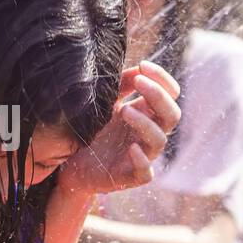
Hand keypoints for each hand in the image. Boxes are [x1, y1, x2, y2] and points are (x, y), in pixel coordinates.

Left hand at [58, 60, 181, 195]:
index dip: (162, 79)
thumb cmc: (92, 130)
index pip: (170, 94)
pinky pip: (146, 173)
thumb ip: (121, 86)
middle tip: (138, 82)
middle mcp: (148, 134)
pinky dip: (142, 160)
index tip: (143, 65)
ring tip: (124, 111)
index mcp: (146, 113)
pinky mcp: (130, 176)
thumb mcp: (105, 103)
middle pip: (172, 114)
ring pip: (160, 140)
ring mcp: (142, 155)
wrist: (70, 164)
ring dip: (146, 123)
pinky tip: (131, 148)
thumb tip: (138, 70)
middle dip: (159, 96)